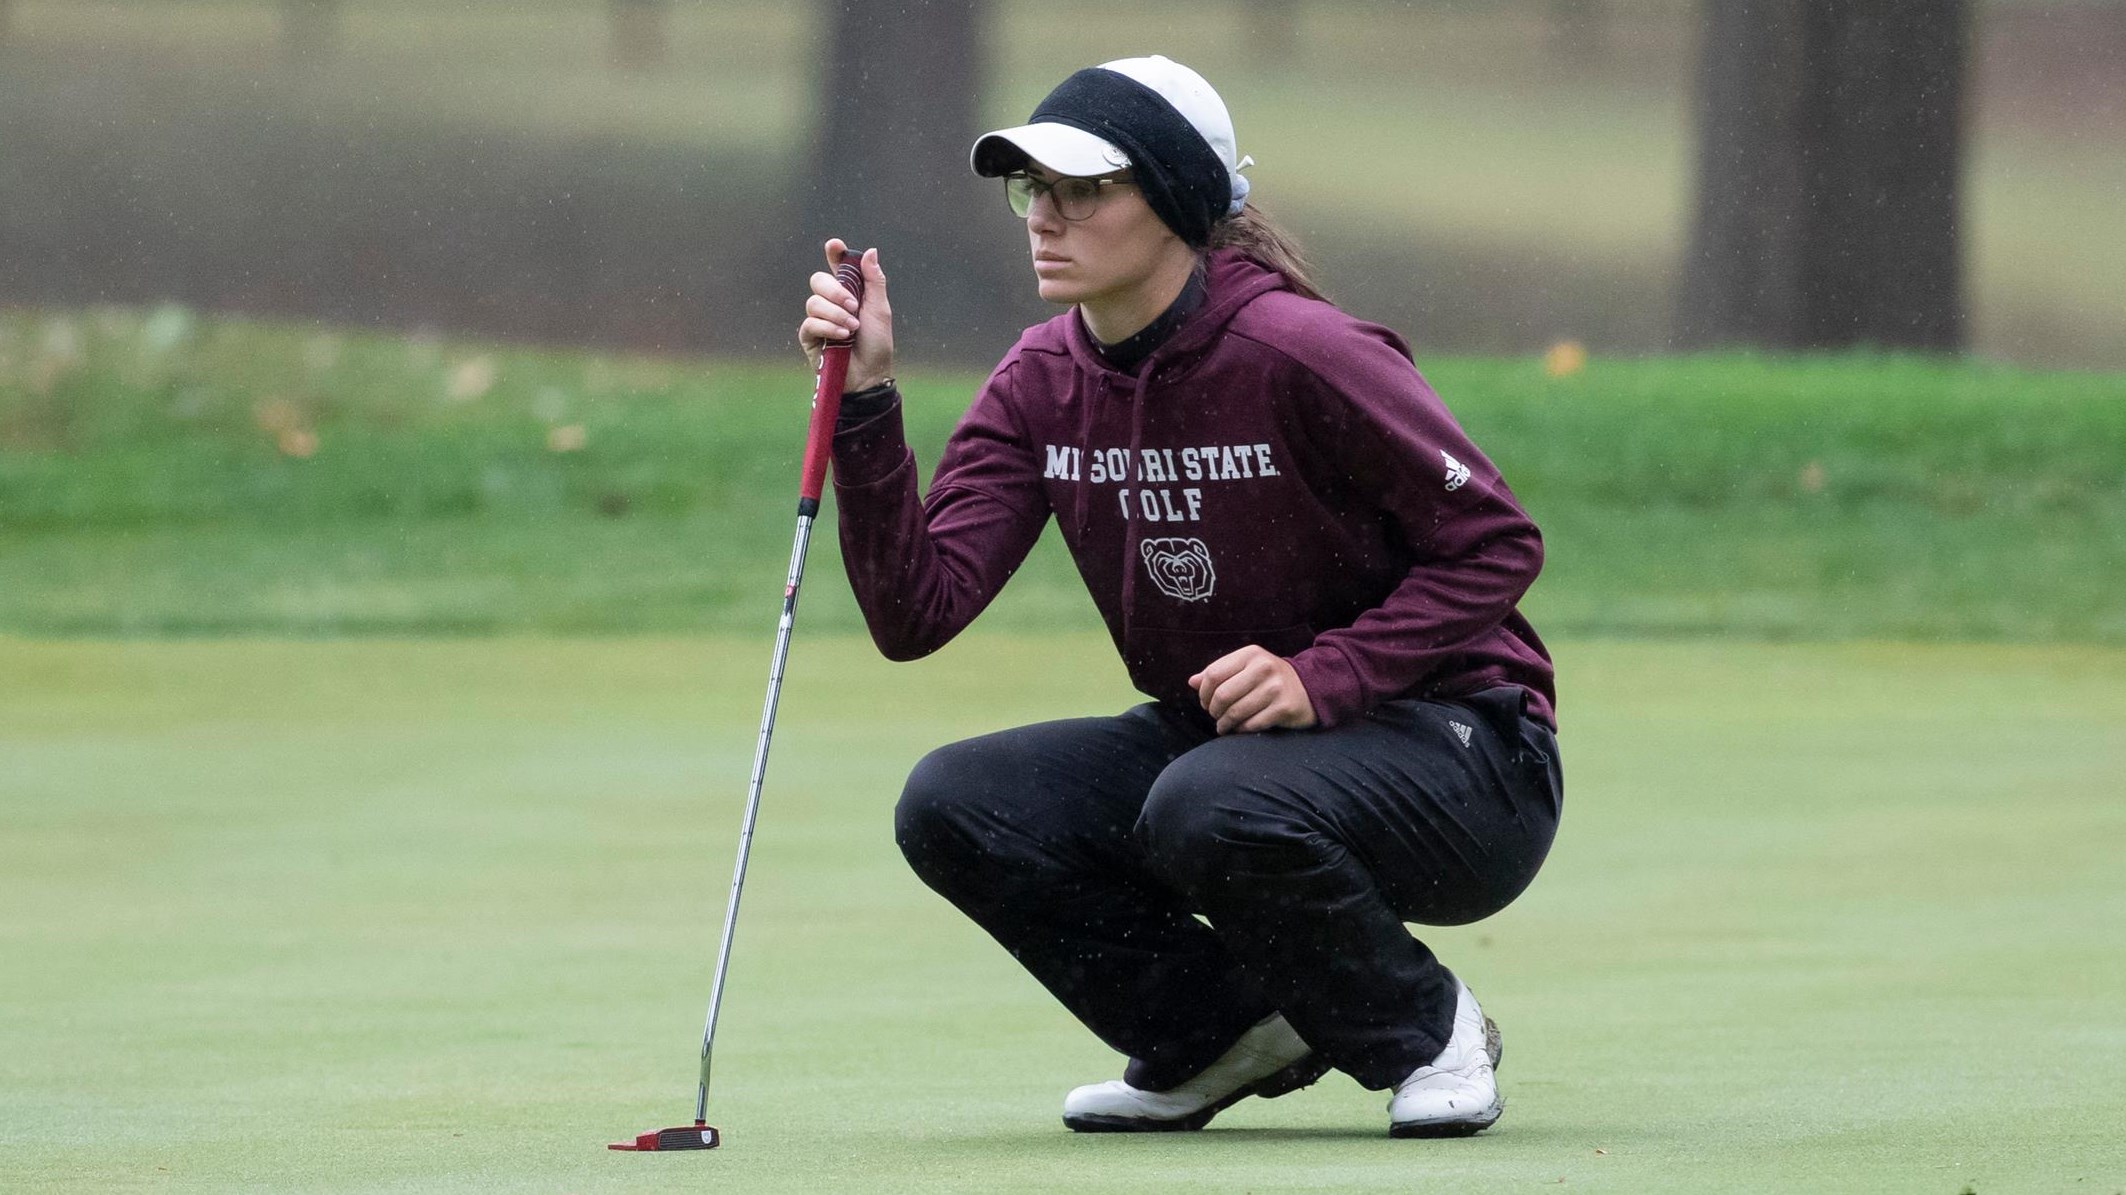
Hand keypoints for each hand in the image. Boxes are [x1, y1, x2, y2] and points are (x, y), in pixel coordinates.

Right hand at [798, 238, 895, 393]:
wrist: (869, 374)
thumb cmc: (877, 343)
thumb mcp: (880, 310)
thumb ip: (874, 281)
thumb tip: (870, 251)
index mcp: (849, 292)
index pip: (838, 267)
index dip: (834, 254)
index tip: (834, 245)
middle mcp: (831, 302)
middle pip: (818, 280)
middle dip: (836, 291)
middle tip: (853, 305)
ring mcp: (818, 319)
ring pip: (814, 302)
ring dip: (836, 314)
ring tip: (852, 328)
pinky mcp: (810, 336)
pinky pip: (810, 322)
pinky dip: (828, 327)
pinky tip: (842, 336)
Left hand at [1189, 646, 1317, 734]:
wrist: (1310, 687)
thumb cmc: (1269, 679)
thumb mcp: (1246, 667)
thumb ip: (1219, 673)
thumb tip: (1192, 681)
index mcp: (1251, 654)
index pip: (1213, 674)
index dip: (1204, 693)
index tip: (1205, 702)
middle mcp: (1264, 668)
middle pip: (1222, 695)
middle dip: (1213, 710)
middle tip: (1215, 716)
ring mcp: (1276, 688)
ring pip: (1236, 712)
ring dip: (1224, 724)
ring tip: (1223, 726)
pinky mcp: (1284, 708)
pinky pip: (1252, 724)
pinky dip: (1241, 730)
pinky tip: (1240, 728)